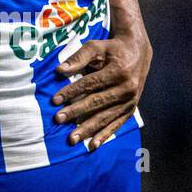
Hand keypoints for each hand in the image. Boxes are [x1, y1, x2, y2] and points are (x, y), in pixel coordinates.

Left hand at [53, 31, 152, 149]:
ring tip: (72, 139)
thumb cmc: (111, 49)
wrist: (137, 53)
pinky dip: (104, 135)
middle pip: (97, 103)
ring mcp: (130, 101)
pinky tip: (92, 145)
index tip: (54, 100)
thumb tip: (59, 70)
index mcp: (118, 72)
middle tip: (58, 119)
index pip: (90, 84)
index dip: (71, 92)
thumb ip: (78, 58)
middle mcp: (127, 89)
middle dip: (76, 112)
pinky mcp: (131, 109)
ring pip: (106, 117)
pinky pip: (117, 125)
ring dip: (88, 129)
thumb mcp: (96, 47)